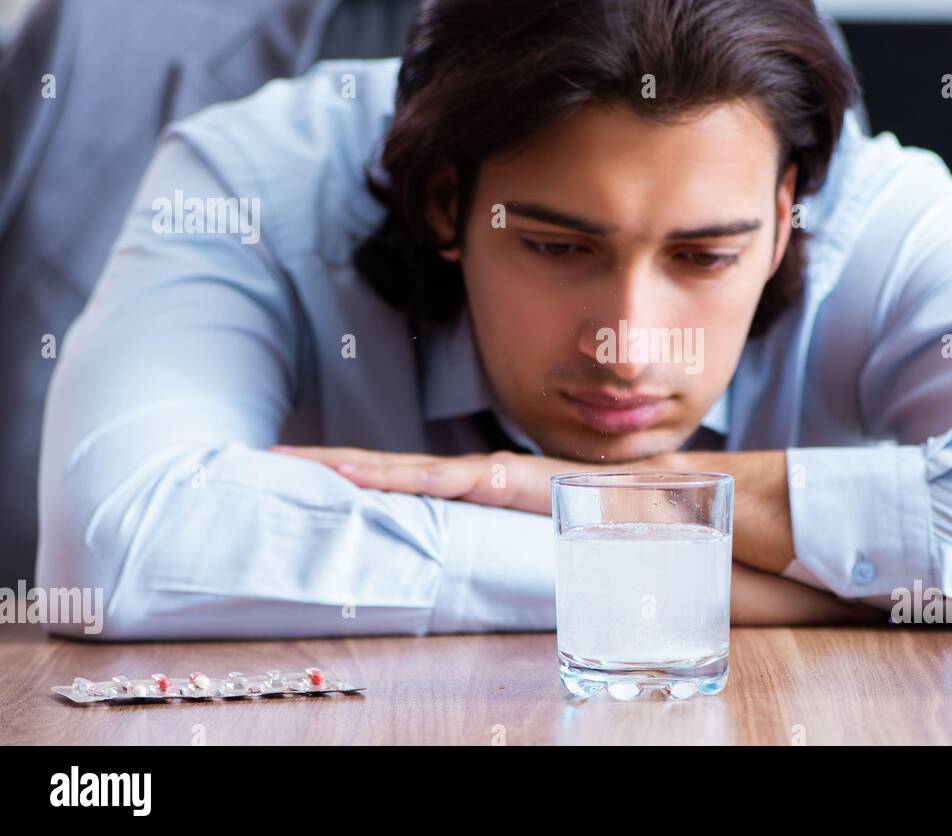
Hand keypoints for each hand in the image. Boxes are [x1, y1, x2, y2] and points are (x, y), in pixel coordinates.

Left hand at [270, 445, 580, 513]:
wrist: (635, 488)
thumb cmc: (575, 506)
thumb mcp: (516, 520)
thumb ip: (481, 524)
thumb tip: (442, 541)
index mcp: (463, 481)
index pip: (392, 474)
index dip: (343, 468)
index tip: (294, 465)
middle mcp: (466, 471)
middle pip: (385, 465)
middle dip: (327, 460)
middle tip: (272, 454)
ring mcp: (485, 473)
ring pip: (408, 470)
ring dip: (356, 467)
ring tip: (306, 464)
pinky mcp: (507, 482)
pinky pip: (454, 481)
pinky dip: (415, 480)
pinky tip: (383, 479)